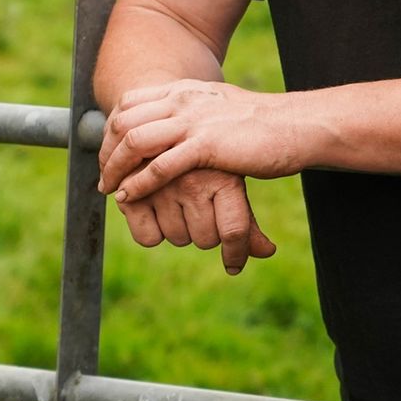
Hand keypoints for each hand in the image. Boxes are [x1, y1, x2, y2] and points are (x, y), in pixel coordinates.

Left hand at [98, 79, 303, 200]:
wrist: (298, 126)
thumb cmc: (266, 123)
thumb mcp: (222, 107)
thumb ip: (198, 110)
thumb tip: (183, 121)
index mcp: (186, 89)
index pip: (131, 103)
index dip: (112, 130)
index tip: (108, 154)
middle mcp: (184, 99)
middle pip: (125, 121)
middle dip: (106, 151)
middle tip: (103, 177)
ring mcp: (194, 120)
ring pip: (135, 141)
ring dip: (115, 167)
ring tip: (111, 189)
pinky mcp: (206, 145)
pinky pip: (159, 166)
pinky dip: (139, 183)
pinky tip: (131, 197)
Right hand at [113, 167, 278, 274]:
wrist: (163, 133)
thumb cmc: (207, 165)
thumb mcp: (231, 184)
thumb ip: (247, 222)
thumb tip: (268, 252)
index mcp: (224, 178)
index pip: (234, 230)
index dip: (237, 254)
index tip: (234, 267)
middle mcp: (193, 182)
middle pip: (206, 240)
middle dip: (205, 231)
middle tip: (200, 207)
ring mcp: (161, 188)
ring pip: (179, 239)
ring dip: (180, 229)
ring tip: (178, 200)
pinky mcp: (132, 193)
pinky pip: (149, 239)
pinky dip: (153, 232)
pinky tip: (156, 208)